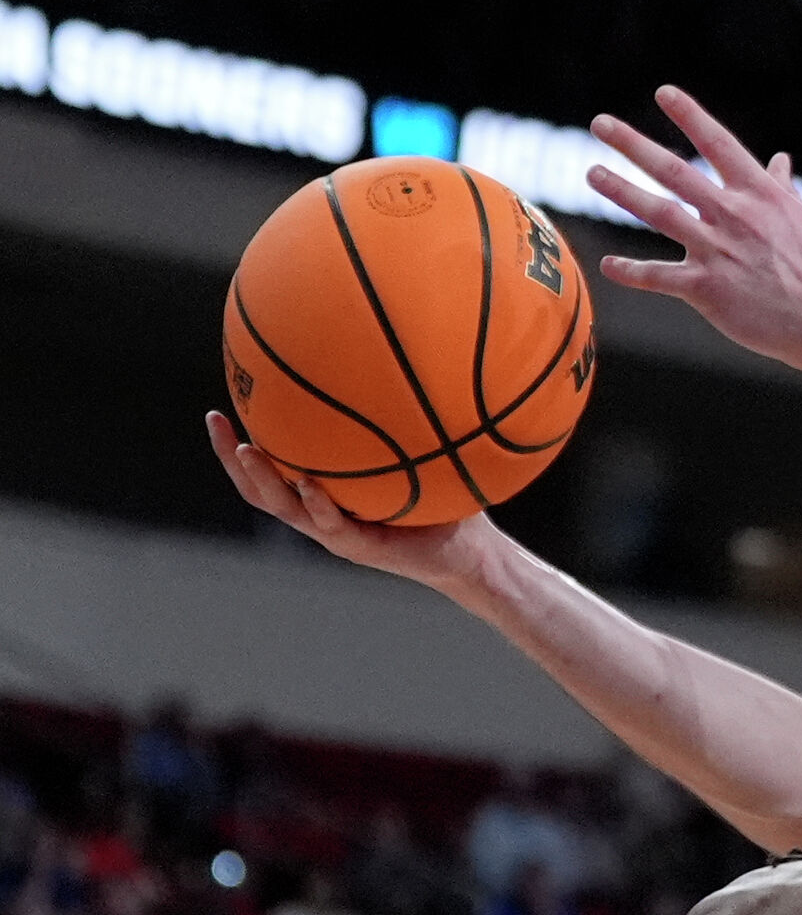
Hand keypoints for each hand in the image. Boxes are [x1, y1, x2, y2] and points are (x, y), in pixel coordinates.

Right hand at [206, 411, 499, 594]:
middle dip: (232, 455)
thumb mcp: (422, 455)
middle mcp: (322, 514)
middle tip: (216, 421)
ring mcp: (338, 533)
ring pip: (285, 508)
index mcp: (325, 495)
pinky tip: (308, 484)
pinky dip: (318, 504)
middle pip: (261, 488)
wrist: (472, 554)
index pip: (273, 468)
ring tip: (245, 449)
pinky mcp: (361, 548)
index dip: (241, 444)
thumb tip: (409, 361)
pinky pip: (332, 525)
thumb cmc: (447, 501)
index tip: (222, 407)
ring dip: (262, 479)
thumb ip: (406, 422)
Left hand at [584, 86, 801, 374]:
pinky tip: (608, 267)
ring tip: (593, 172)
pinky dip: (631, 272)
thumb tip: (781, 161)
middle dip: (633, 144)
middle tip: (601, 123)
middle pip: (674, 170)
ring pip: (658, 212)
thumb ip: (784, 190)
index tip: (664, 93)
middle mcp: (734, 214)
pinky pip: (659, 276)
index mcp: (761, 195)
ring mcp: (718, 250)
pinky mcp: (707, 289)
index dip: (690, 116)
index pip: (719, 144)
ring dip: (621, 191)